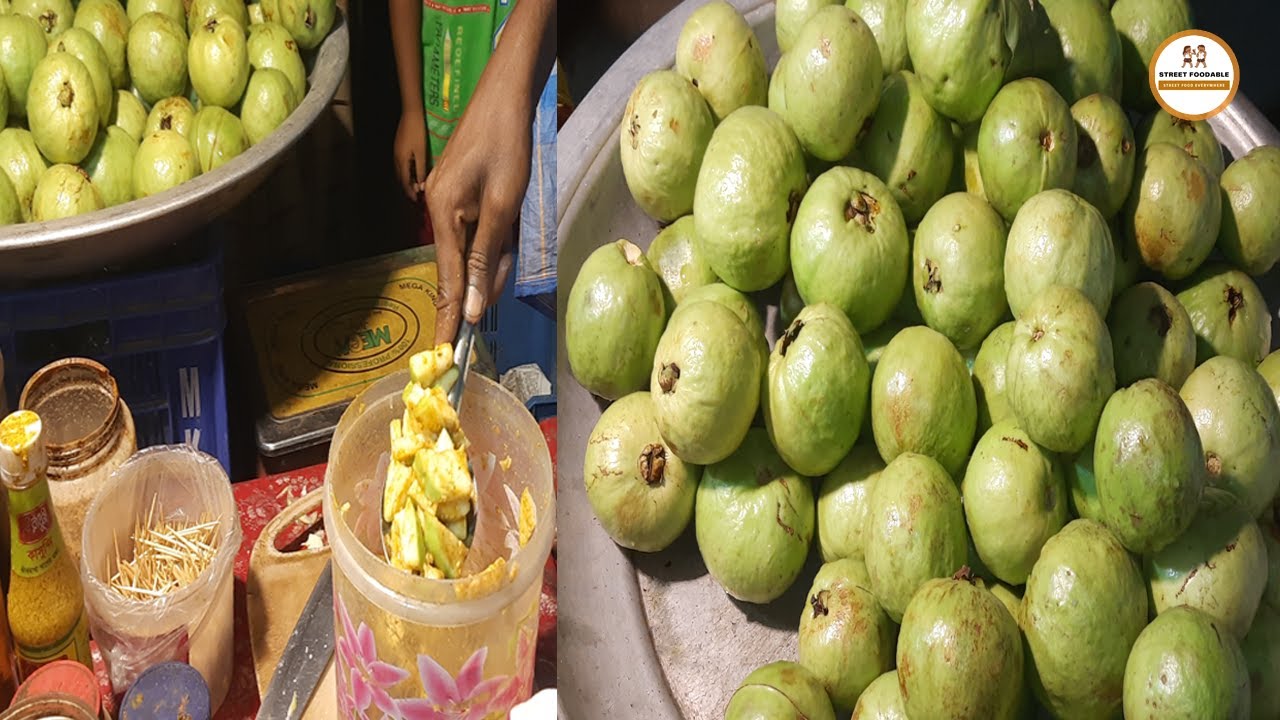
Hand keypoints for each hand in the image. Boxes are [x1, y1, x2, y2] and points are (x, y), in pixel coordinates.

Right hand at [394, 108, 427, 199]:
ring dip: (407, 181)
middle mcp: (396, 158)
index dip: (410, 192)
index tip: (416, 200)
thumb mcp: (421, 152)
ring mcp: (396, 152)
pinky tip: (413, 172)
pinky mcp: (399, 147)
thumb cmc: (418, 132)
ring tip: (415, 187)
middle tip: (415, 196)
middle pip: (401, 178)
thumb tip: (421, 184)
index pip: (404, 181)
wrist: (412, 114)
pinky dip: (407, 172)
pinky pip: (401, 164)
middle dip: (407, 189)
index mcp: (401, 160)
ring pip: (400, 172)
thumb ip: (421, 168)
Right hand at [425, 83, 530, 344]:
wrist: (506, 94)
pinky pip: (479, 227)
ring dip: (497, 247)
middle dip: (486, 273)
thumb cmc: (507, 145)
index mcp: (442, 216)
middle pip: (462, 265)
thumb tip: (470, 307)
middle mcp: (437, 211)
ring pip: (475, 246)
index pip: (445, 282)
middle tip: (506, 244)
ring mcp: (447, 200)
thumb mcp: (501, 206)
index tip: (446, 355)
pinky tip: (508, 214)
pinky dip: (497, 232)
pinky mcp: (461, 192)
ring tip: (511, 210)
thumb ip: (485, 258)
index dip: (448, 320)